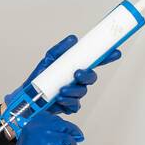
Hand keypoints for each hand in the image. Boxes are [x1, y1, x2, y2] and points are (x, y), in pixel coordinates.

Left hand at [4, 36, 122, 121]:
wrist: (29, 96)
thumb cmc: (41, 76)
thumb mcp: (49, 59)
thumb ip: (60, 49)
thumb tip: (73, 38)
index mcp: (76, 67)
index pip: (95, 61)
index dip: (106, 57)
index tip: (115, 53)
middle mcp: (78, 80)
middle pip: (91, 78)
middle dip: (87, 76)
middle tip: (77, 74)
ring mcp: (75, 93)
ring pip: (82, 92)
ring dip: (73, 91)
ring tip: (61, 90)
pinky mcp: (69, 106)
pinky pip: (74, 105)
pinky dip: (67, 102)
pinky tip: (59, 99)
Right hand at [11, 112, 83, 144]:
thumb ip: (40, 136)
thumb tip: (55, 133)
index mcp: (28, 127)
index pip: (45, 116)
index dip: (57, 121)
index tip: (64, 127)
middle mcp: (34, 127)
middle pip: (56, 120)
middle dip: (67, 127)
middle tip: (75, 133)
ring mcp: (42, 132)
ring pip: (63, 127)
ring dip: (72, 133)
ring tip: (76, 140)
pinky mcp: (50, 140)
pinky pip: (66, 138)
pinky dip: (72, 144)